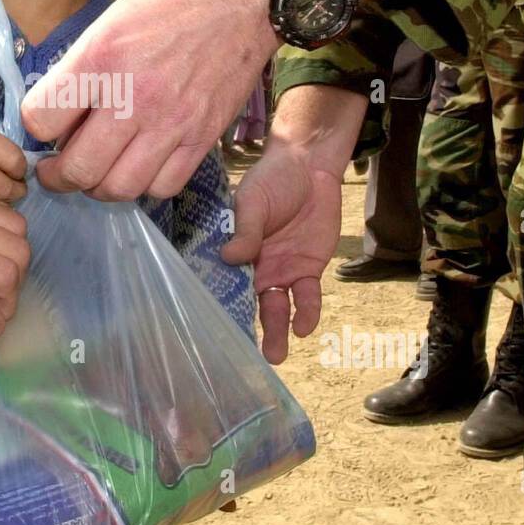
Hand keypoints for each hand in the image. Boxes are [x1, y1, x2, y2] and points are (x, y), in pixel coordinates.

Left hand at [22, 0, 276, 199]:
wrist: (243, 0)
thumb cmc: (173, 1)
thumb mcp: (111, 21)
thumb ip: (80, 69)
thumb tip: (59, 114)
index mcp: (101, 59)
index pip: (40, 119)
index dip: (33, 128)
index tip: (41, 129)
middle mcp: (133, 97)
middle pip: (77, 168)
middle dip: (57, 176)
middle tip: (55, 170)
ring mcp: (171, 123)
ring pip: (118, 188)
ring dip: (98, 187)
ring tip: (97, 172)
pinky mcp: (202, 138)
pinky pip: (162, 187)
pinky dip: (144, 186)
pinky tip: (139, 167)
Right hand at [221, 142, 341, 362]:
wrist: (310, 166)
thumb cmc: (272, 179)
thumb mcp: (253, 201)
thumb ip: (247, 230)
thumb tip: (230, 257)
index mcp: (237, 252)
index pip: (225, 285)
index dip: (220, 308)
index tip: (213, 334)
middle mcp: (257, 267)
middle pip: (251, 305)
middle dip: (250, 331)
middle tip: (245, 358)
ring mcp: (283, 270)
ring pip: (279, 308)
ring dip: (278, 332)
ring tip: (276, 356)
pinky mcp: (308, 268)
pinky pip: (307, 296)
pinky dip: (306, 312)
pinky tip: (303, 327)